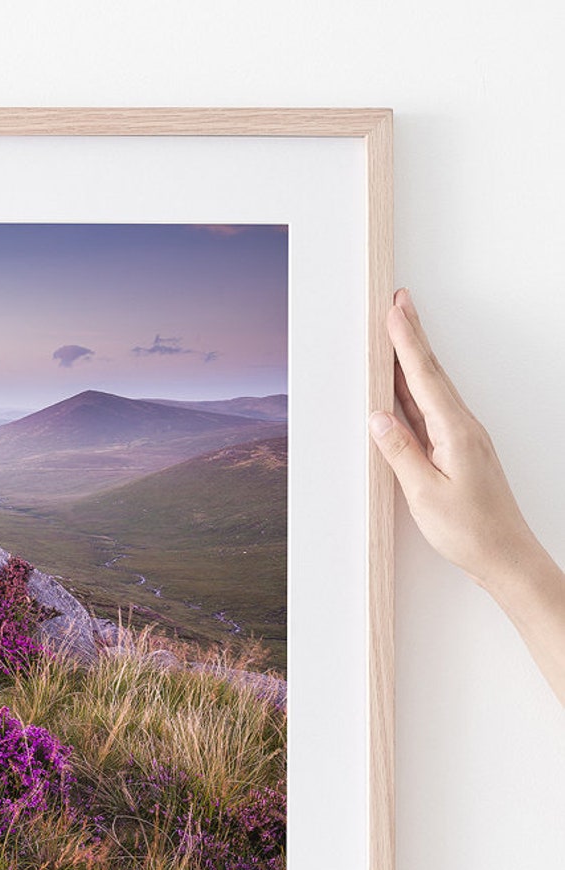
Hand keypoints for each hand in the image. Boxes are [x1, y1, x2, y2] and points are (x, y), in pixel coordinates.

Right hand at [372, 288, 564, 705]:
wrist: (504, 554)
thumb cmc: (468, 528)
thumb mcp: (425, 491)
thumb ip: (400, 450)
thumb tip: (378, 415)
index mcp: (455, 431)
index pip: (424, 376)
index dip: (407, 341)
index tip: (396, 309)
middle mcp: (462, 426)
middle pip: (429, 373)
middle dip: (411, 336)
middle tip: (397, 303)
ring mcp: (460, 437)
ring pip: (428, 390)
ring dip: (410, 360)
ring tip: (394, 334)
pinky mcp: (456, 449)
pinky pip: (429, 411)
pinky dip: (412, 391)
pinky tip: (399, 387)